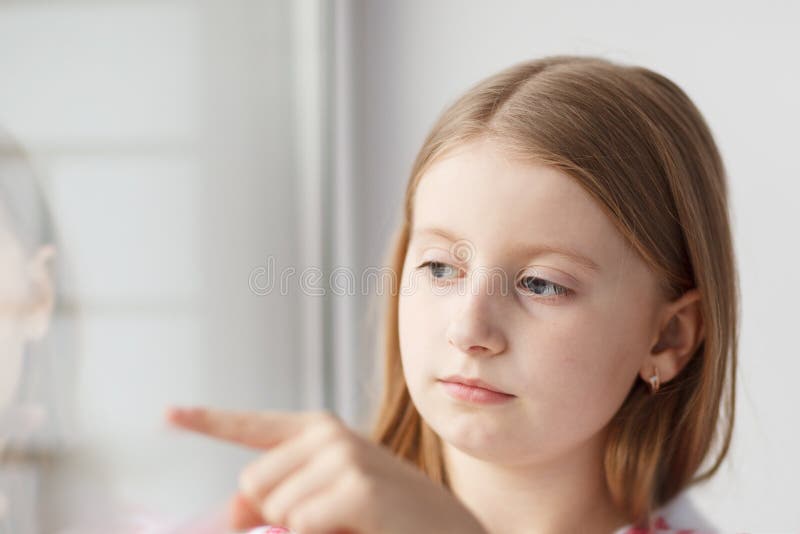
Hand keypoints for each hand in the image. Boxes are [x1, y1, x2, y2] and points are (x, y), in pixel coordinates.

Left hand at [165, 406, 487, 533]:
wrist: (448, 530)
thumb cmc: (384, 517)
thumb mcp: (325, 501)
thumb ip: (280, 498)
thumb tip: (234, 512)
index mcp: (319, 432)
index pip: (253, 425)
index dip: (207, 421)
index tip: (168, 414)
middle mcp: (328, 434)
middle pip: (254, 484)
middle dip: (277, 514)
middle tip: (330, 519)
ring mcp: (343, 455)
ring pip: (276, 509)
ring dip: (304, 530)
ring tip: (350, 523)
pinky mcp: (356, 486)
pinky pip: (300, 526)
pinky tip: (358, 528)